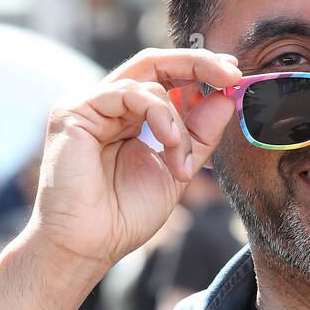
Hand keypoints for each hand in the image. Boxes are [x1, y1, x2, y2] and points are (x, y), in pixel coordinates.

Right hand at [25, 47, 242, 274]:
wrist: (89, 246)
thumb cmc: (124, 217)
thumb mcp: (176, 170)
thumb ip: (199, 135)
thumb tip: (225, 99)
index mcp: (129, 119)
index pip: (165, 79)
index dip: (199, 72)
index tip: (234, 77)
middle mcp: (107, 107)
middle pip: (154, 63)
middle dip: (198, 63)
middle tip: (232, 74)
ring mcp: (89, 106)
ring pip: (148, 83)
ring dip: (179, 121)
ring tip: (184, 162)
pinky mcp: (74, 111)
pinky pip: (127, 93)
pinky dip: (159, 115)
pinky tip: (170, 143)